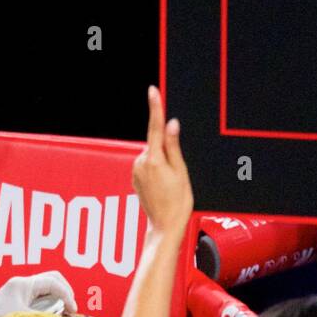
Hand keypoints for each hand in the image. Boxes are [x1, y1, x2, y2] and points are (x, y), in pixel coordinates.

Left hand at [0, 270, 76, 316]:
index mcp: (24, 284)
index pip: (54, 283)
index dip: (67, 296)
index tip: (72, 311)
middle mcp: (22, 283)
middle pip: (53, 278)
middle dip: (65, 291)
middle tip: (71, 307)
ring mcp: (19, 289)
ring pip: (46, 286)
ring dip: (57, 297)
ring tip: (62, 312)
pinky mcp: (17, 297)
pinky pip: (39, 295)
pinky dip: (48, 302)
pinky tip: (50, 314)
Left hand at [133, 86, 193, 234]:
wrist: (165, 226)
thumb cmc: (177, 203)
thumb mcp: (182, 172)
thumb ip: (174, 146)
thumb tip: (171, 124)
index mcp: (154, 160)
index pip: (155, 127)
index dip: (155, 107)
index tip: (153, 90)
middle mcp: (140, 163)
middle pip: (155, 143)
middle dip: (166, 149)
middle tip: (178, 172)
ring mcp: (135, 171)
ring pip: (152, 155)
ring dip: (162, 162)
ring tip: (171, 183)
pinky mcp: (135, 178)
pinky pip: (147, 166)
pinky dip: (156, 169)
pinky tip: (163, 186)